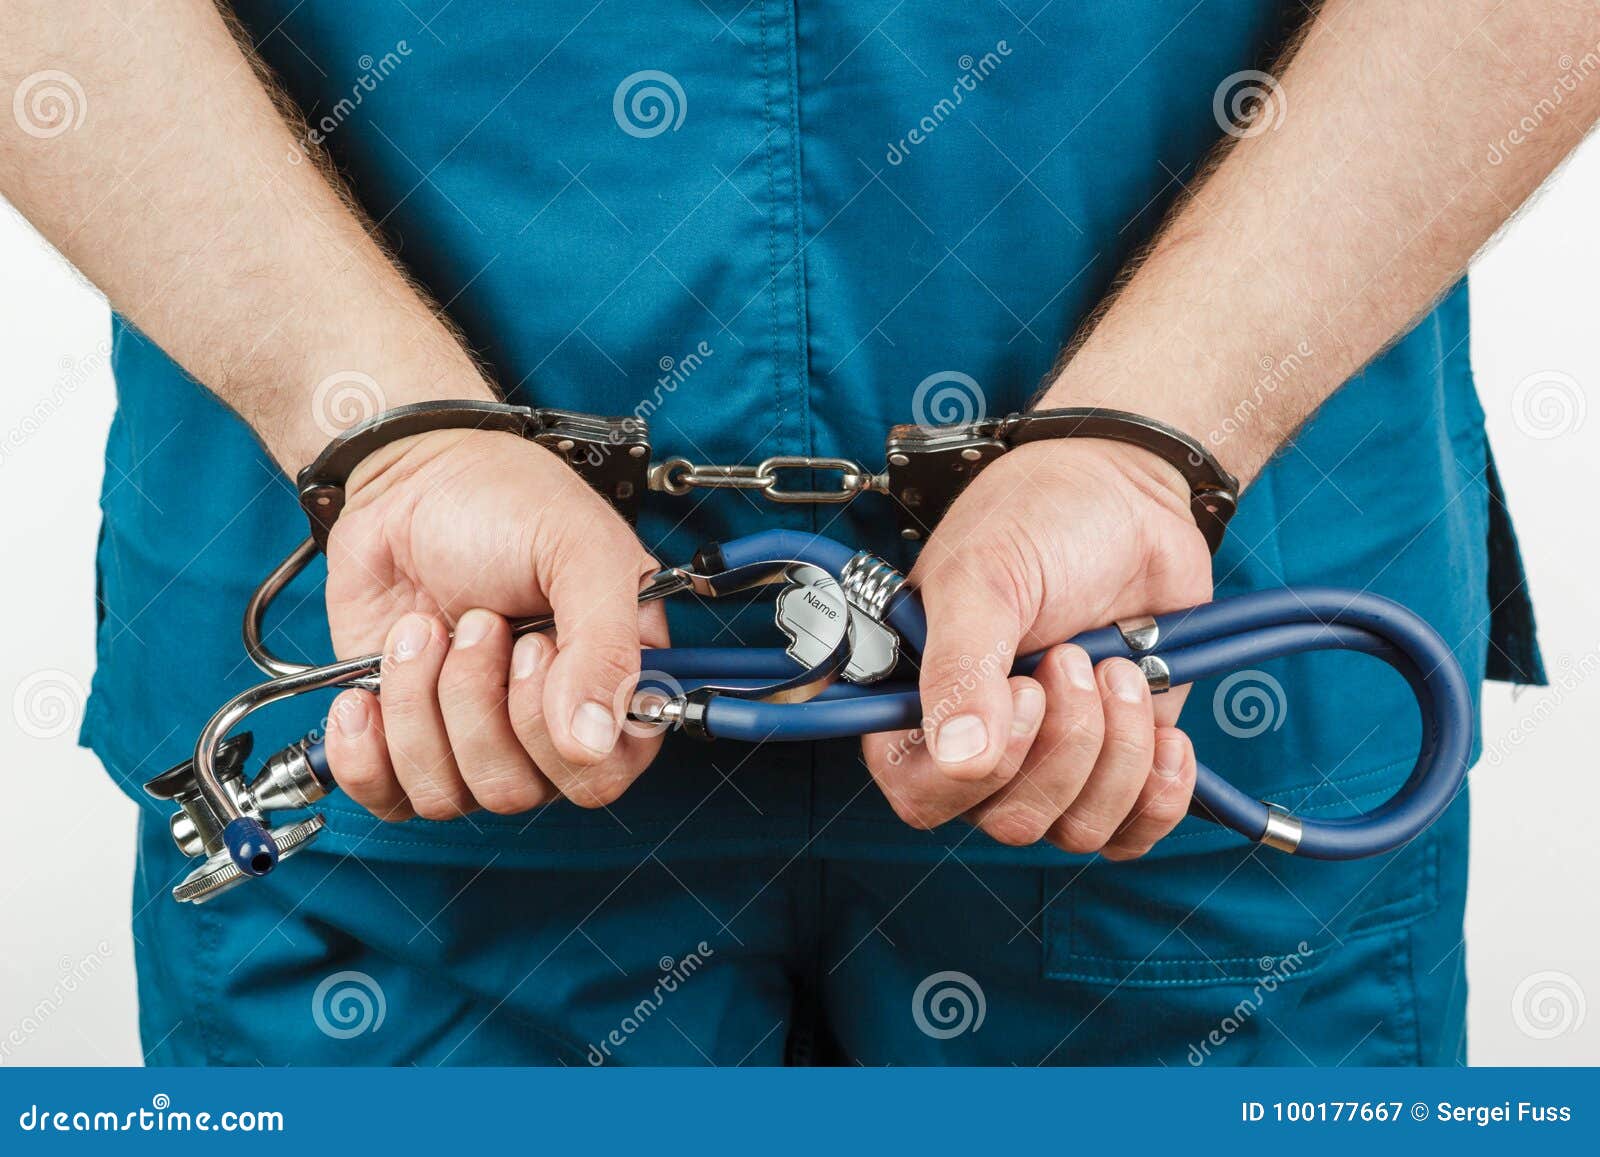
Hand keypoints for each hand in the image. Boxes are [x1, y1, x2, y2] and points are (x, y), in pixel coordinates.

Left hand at [318, 428, 664, 820]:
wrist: (409, 481)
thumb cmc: (506, 504)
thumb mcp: (578, 550)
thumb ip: (605, 645)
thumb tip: (591, 743)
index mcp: (611, 685)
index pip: (601, 775)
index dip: (557, 731)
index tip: (537, 647)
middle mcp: (547, 725)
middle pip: (517, 789)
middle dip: (477, 701)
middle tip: (476, 622)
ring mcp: (473, 736)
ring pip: (447, 793)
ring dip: (419, 704)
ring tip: (423, 630)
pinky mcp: (404, 739)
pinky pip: (388, 798)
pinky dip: (367, 749)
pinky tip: (367, 690)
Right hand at [862, 439, 1212, 858]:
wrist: (1130, 497)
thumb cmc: (1039, 518)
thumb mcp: (985, 577)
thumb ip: (961, 667)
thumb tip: (959, 758)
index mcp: (921, 700)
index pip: (921, 794)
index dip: (978, 769)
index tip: (1023, 692)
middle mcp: (980, 744)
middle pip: (1009, 819)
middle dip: (1065, 743)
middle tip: (1074, 658)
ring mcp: (1052, 758)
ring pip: (1075, 828)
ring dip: (1115, 752)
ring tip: (1116, 667)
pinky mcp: (1118, 762)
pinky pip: (1130, 833)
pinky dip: (1157, 793)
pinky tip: (1166, 734)